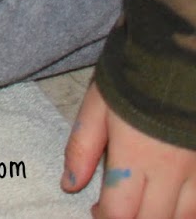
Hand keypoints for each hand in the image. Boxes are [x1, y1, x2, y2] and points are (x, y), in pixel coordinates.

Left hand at [62, 81, 195, 216]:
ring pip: (185, 217)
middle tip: (120, 208)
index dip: (105, 218)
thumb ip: (82, 148)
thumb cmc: (132, 75)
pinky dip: (189, 208)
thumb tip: (69, 184)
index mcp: (135, 155)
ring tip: (146, 204)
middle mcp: (171, 169)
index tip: (97, 210)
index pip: (120, 212)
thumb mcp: (96, 106)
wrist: (178, 51)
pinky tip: (174, 201)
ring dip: (162, 217)